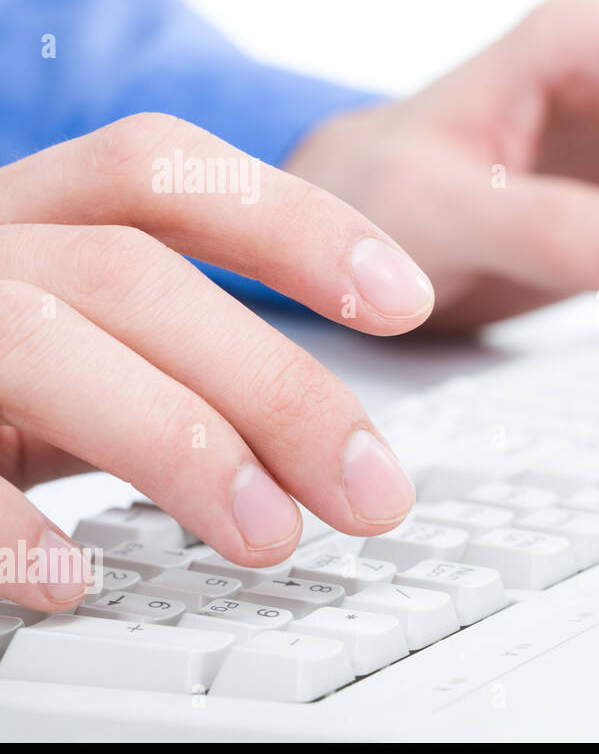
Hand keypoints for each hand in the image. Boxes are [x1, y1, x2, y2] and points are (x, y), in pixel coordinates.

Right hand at [0, 114, 431, 610]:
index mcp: (31, 216)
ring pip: (44, 344)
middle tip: (373, 494)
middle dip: (275, 385)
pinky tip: (74, 582)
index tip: (405, 297)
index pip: (165, 172)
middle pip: (135, 275)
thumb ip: (179, 363)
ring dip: (175, 443)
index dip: (290, 221)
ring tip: (269, 537)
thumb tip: (335, 453)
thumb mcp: (79, 349)